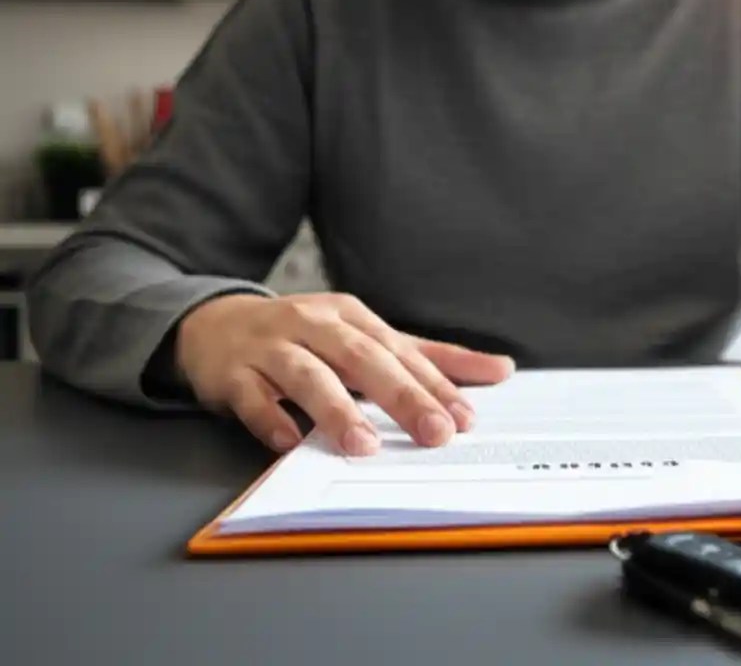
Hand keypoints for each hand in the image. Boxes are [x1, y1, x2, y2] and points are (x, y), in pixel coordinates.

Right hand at [175, 293, 514, 454]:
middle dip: (401, 396)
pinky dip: (269, 418)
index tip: (465, 419)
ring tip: (364, 444)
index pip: (401, 353)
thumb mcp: (368, 339)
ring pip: (306, 376)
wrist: (217, 324)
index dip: (435, 386)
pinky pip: (252, 398)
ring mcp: (271, 348)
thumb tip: (501, 369)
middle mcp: (314, 326)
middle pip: (363, 360)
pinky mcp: (233, 374)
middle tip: (434, 433)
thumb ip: (431, 358)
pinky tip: (288, 443)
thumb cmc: (307, 338)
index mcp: (353, 318)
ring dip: (336, 409)